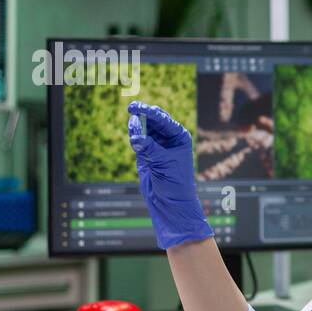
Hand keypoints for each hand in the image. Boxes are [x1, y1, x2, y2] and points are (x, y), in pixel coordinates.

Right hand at [127, 102, 212, 249]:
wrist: (170, 202)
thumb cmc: (174, 183)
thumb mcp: (163, 164)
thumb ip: (149, 149)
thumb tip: (136, 136)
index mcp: (179, 137)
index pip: (163, 120)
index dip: (149, 112)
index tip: (135, 108)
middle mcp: (169, 138)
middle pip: (153, 120)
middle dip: (142, 115)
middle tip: (131, 109)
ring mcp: (157, 145)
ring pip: (143, 128)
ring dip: (136, 127)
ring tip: (133, 132)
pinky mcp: (146, 153)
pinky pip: (138, 139)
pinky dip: (133, 136)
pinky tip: (132, 137)